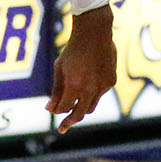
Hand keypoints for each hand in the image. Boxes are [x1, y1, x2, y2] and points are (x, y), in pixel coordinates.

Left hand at [47, 5, 116, 132]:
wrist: (94, 33)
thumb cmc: (73, 50)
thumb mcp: (59, 69)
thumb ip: (56, 90)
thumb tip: (49, 109)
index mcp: (74, 85)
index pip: (64, 108)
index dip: (57, 112)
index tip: (53, 113)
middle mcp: (90, 88)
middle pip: (79, 114)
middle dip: (70, 122)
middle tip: (63, 128)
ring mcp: (102, 86)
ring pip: (91, 107)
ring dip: (81, 110)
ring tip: (74, 109)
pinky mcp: (111, 82)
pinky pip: (99, 95)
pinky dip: (91, 95)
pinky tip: (87, 84)